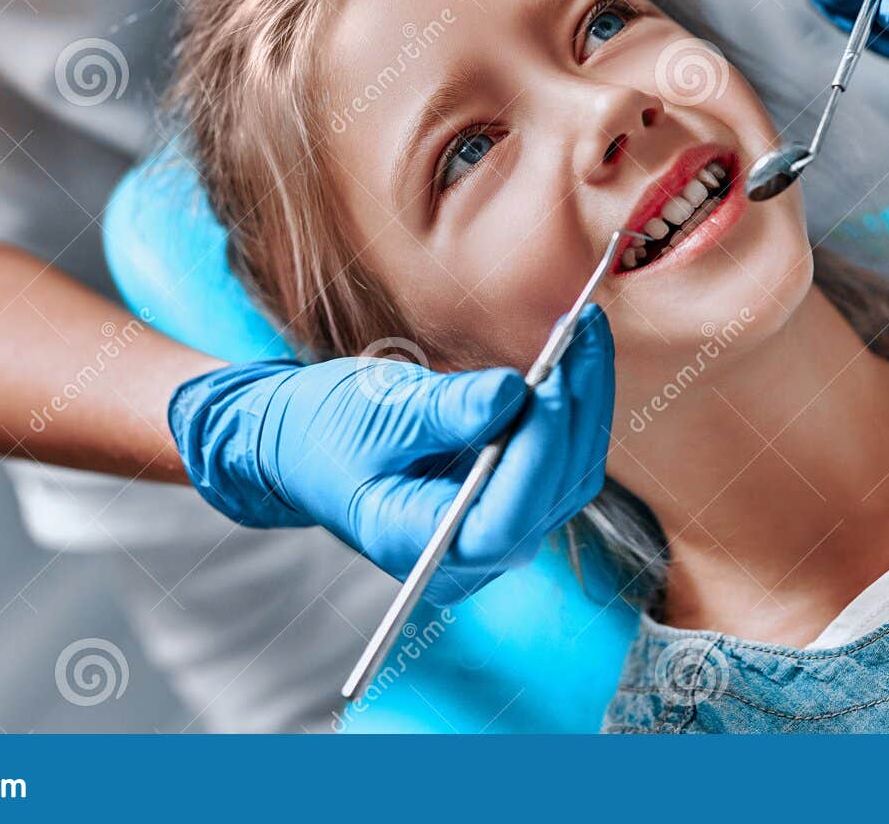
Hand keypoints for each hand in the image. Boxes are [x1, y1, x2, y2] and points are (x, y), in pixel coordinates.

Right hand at [168, 306, 614, 604]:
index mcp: (417, 545)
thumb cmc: (323, 433)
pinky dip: (572, 408)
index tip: (552, 383)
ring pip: (568, 475)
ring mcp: (493, 535)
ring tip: (586, 330)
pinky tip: (576, 356)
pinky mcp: (510, 502)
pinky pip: (560, 461)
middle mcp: (466, 557)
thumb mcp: (374, 414)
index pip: (501, 522)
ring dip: (584, 400)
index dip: (537, 457)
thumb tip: (513, 394)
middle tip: (583, 330)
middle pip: (549, 495)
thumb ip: (444, 412)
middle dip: (574, 410)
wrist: (302, 445)